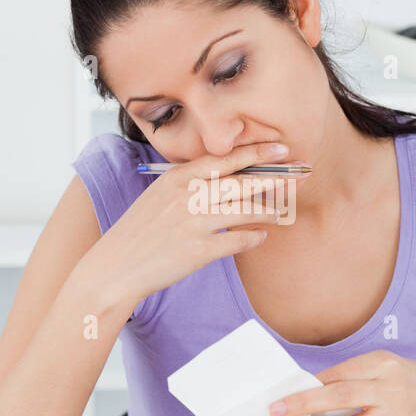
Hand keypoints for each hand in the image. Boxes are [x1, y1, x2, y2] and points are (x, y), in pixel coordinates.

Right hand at [87, 141, 304, 306]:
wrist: (115, 267)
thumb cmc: (138, 232)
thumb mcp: (158, 197)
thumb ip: (187, 184)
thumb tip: (222, 177)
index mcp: (177, 178)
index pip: (224, 160)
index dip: (256, 153)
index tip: (281, 148)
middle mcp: (187, 196)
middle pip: (242, 182)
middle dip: (275, 177)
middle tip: (299, 173)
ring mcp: (193, 223)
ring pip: (245, 210)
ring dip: (268, 210)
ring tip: (281, 211)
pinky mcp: (198, 250)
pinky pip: (237, 239)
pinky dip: (253, 236)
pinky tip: (261, 235)